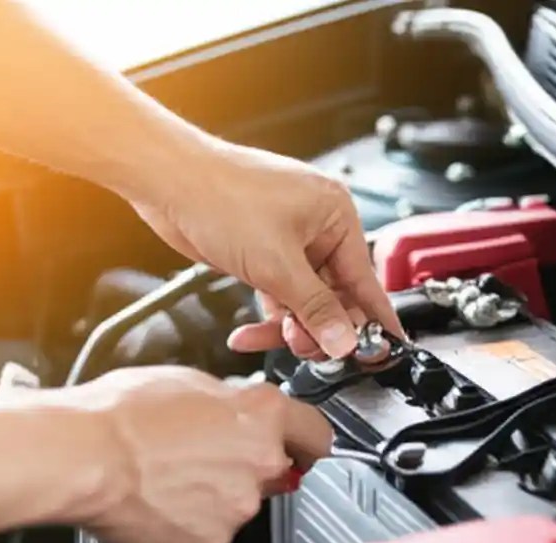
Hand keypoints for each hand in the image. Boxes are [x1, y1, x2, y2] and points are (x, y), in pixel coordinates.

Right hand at [58, 366, 331, 542]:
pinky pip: (208, 534)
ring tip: (166, 477)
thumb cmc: (123, 415)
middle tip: (200, 456)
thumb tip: (236, 412)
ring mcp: (237, 509)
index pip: (316, 434)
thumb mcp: (188, 382)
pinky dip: (187, 524)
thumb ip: (230, 403)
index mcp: (261, 417)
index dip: (306, 440)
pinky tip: (157, 503)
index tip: (302, 446)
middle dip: (245, 466)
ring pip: (237, 504)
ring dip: (213, 496)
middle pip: (273, 472)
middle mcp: (260, 464)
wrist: (84, 458)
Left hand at [127, 136, 402, 358]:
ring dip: (289, 324)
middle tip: (307, 348)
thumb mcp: (276, 265)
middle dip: (318, 326)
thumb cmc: (220, 196)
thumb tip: (344, 339)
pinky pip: (278, 293)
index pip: (365, 278)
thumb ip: (314, 308)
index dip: (375, 317)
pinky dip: (267, 315)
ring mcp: (288, 239)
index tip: (388, 346)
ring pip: (303, 299)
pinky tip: (249, 334)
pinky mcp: (262, 252)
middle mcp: (317, 226)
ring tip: (273, 339)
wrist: (167, 182)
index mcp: (335, 215)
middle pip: (334, 294)